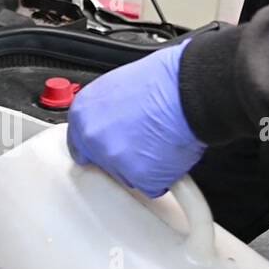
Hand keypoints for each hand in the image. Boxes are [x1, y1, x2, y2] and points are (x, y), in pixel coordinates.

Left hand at [67, 40, 205, 196]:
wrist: (189, 90)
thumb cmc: (164, 82)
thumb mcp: (119, 87)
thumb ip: (105, 111)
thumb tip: (108, 122)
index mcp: (83, 112)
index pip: (79, 144)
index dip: (97, 147)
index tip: (108, 148)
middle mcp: (93, 137)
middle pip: (104, 163)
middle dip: (122, 157)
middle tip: (145, 140)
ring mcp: (114, 158)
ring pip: (126, 176)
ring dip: (142, 167)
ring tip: (160, 141)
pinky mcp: (138, 176)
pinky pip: (151, 186)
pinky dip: (163, 176)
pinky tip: (170, 152)